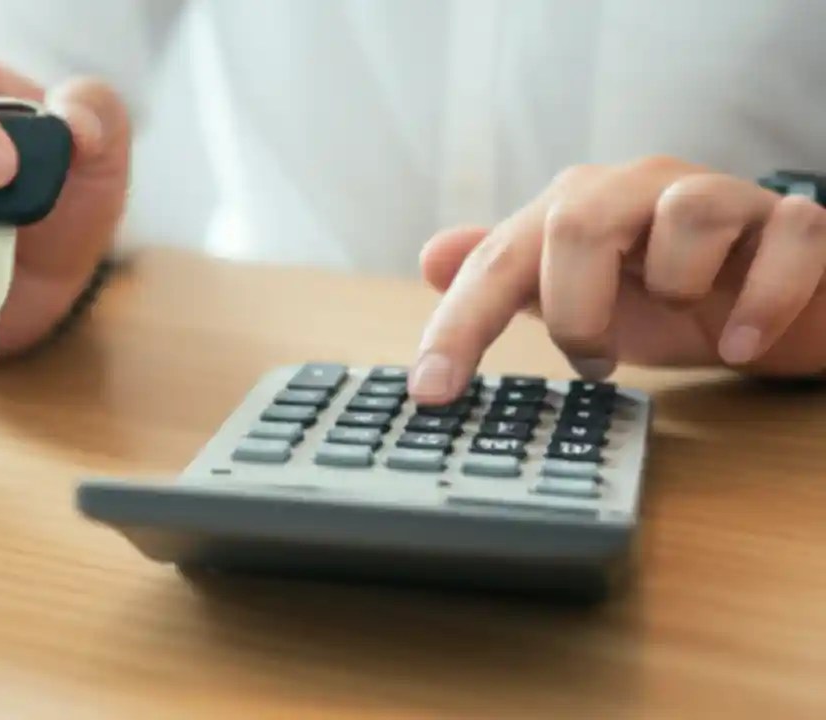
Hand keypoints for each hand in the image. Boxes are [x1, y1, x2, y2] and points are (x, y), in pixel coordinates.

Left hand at [413, 156, 825, 404]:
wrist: (771, 300)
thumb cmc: (662, 296)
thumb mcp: (574, 296)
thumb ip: (505, 277)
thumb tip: (431, 256)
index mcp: (573, 210)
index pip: (496, 261)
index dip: (458, 326)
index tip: (430, 392)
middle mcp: (639, 187)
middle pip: (577, 223)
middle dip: (576, 310)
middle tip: (596, 357)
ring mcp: (720, 197)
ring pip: (687, 213)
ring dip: (677, 287)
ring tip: (686, 319)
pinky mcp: (791, 223)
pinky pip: (786, 238)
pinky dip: (763, 299)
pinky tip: (742, 343)